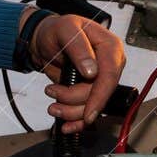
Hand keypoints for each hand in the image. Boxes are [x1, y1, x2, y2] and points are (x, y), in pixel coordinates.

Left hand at [26, 11, 125, 133]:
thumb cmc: (57, 30)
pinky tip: (66, 126)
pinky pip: (88, 110)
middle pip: (99, 94)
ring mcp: (101, 80)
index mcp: (110, 47)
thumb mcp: (65, 30)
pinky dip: (77, 121)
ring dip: (71, 112)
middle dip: (75, 101)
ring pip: (92, 106)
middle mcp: (110, 65)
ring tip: (53, 106)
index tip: (88, 113)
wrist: (45, 40)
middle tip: (51, 93)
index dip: (100, 96)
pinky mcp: (91, 91)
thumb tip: (92, 71)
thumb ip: (79, 48)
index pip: (110, 75)